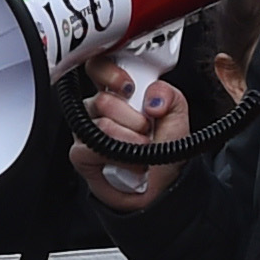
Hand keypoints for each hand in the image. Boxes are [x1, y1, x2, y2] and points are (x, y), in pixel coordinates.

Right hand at [71, 55, 189, 209]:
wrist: (160, 191)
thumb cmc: (165, 156)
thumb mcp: (178, 120)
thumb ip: (171, 98)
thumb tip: (152, 98)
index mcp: (119, 94)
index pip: (99, 67)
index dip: (109, 72)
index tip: (129, 86)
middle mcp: (99, 109)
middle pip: (102, 97)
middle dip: (132, 116)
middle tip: (146, 129)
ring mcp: (88, 131)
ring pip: (102, 122)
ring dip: (130, 139)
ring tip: (143, 150)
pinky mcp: (81, 153)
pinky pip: (91, 146)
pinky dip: (118, 155)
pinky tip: (130, 162)